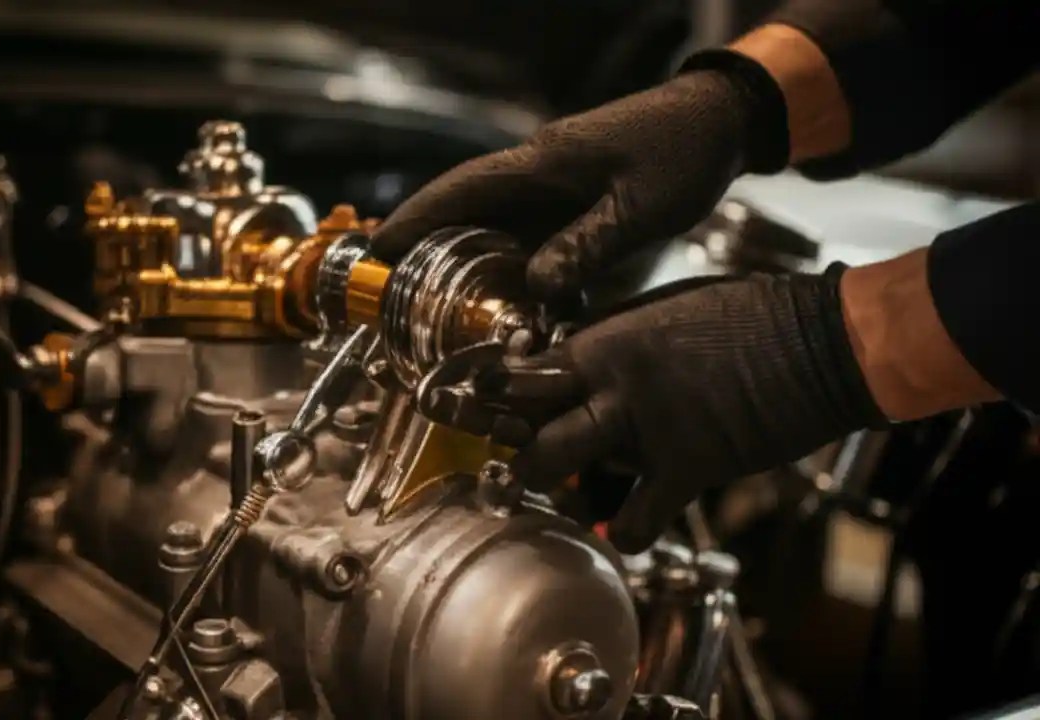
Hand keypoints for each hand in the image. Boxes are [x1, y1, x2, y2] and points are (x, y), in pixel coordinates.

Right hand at [370, 58, 787, 304]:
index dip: (415, 217)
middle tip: (400, 290)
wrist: (723, 119)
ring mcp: (557, 182)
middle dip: (430, 244)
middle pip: (467, 207)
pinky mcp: (577, 195)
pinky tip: (522, 299)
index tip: (380, 248)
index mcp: (544, 163)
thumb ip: (586, 246)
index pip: (462, 189)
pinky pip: (535, 231)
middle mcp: (539, 170)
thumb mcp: (640, 208)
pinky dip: (520, 262)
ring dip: (473, 258)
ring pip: (499, 223)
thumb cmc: (683, 152)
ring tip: (448, 304)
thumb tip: (534, 285)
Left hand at [474, 268, 886, 553]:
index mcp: (605, 341)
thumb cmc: (748, 316)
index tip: (455, 398)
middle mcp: (611, 385)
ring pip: (556, 467)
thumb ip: (614, 339)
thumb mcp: (664, 309)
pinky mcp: (685, 468)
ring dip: (544, 484)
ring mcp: (644, 429)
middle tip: (498, 455)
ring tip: (542, 491)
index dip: (483, 388)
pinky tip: (617, 530)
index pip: (522, 369)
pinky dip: (621, 533)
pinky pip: (633, 519)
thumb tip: (578, 357)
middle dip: (502, 443)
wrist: (820, 342)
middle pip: (523, 421)